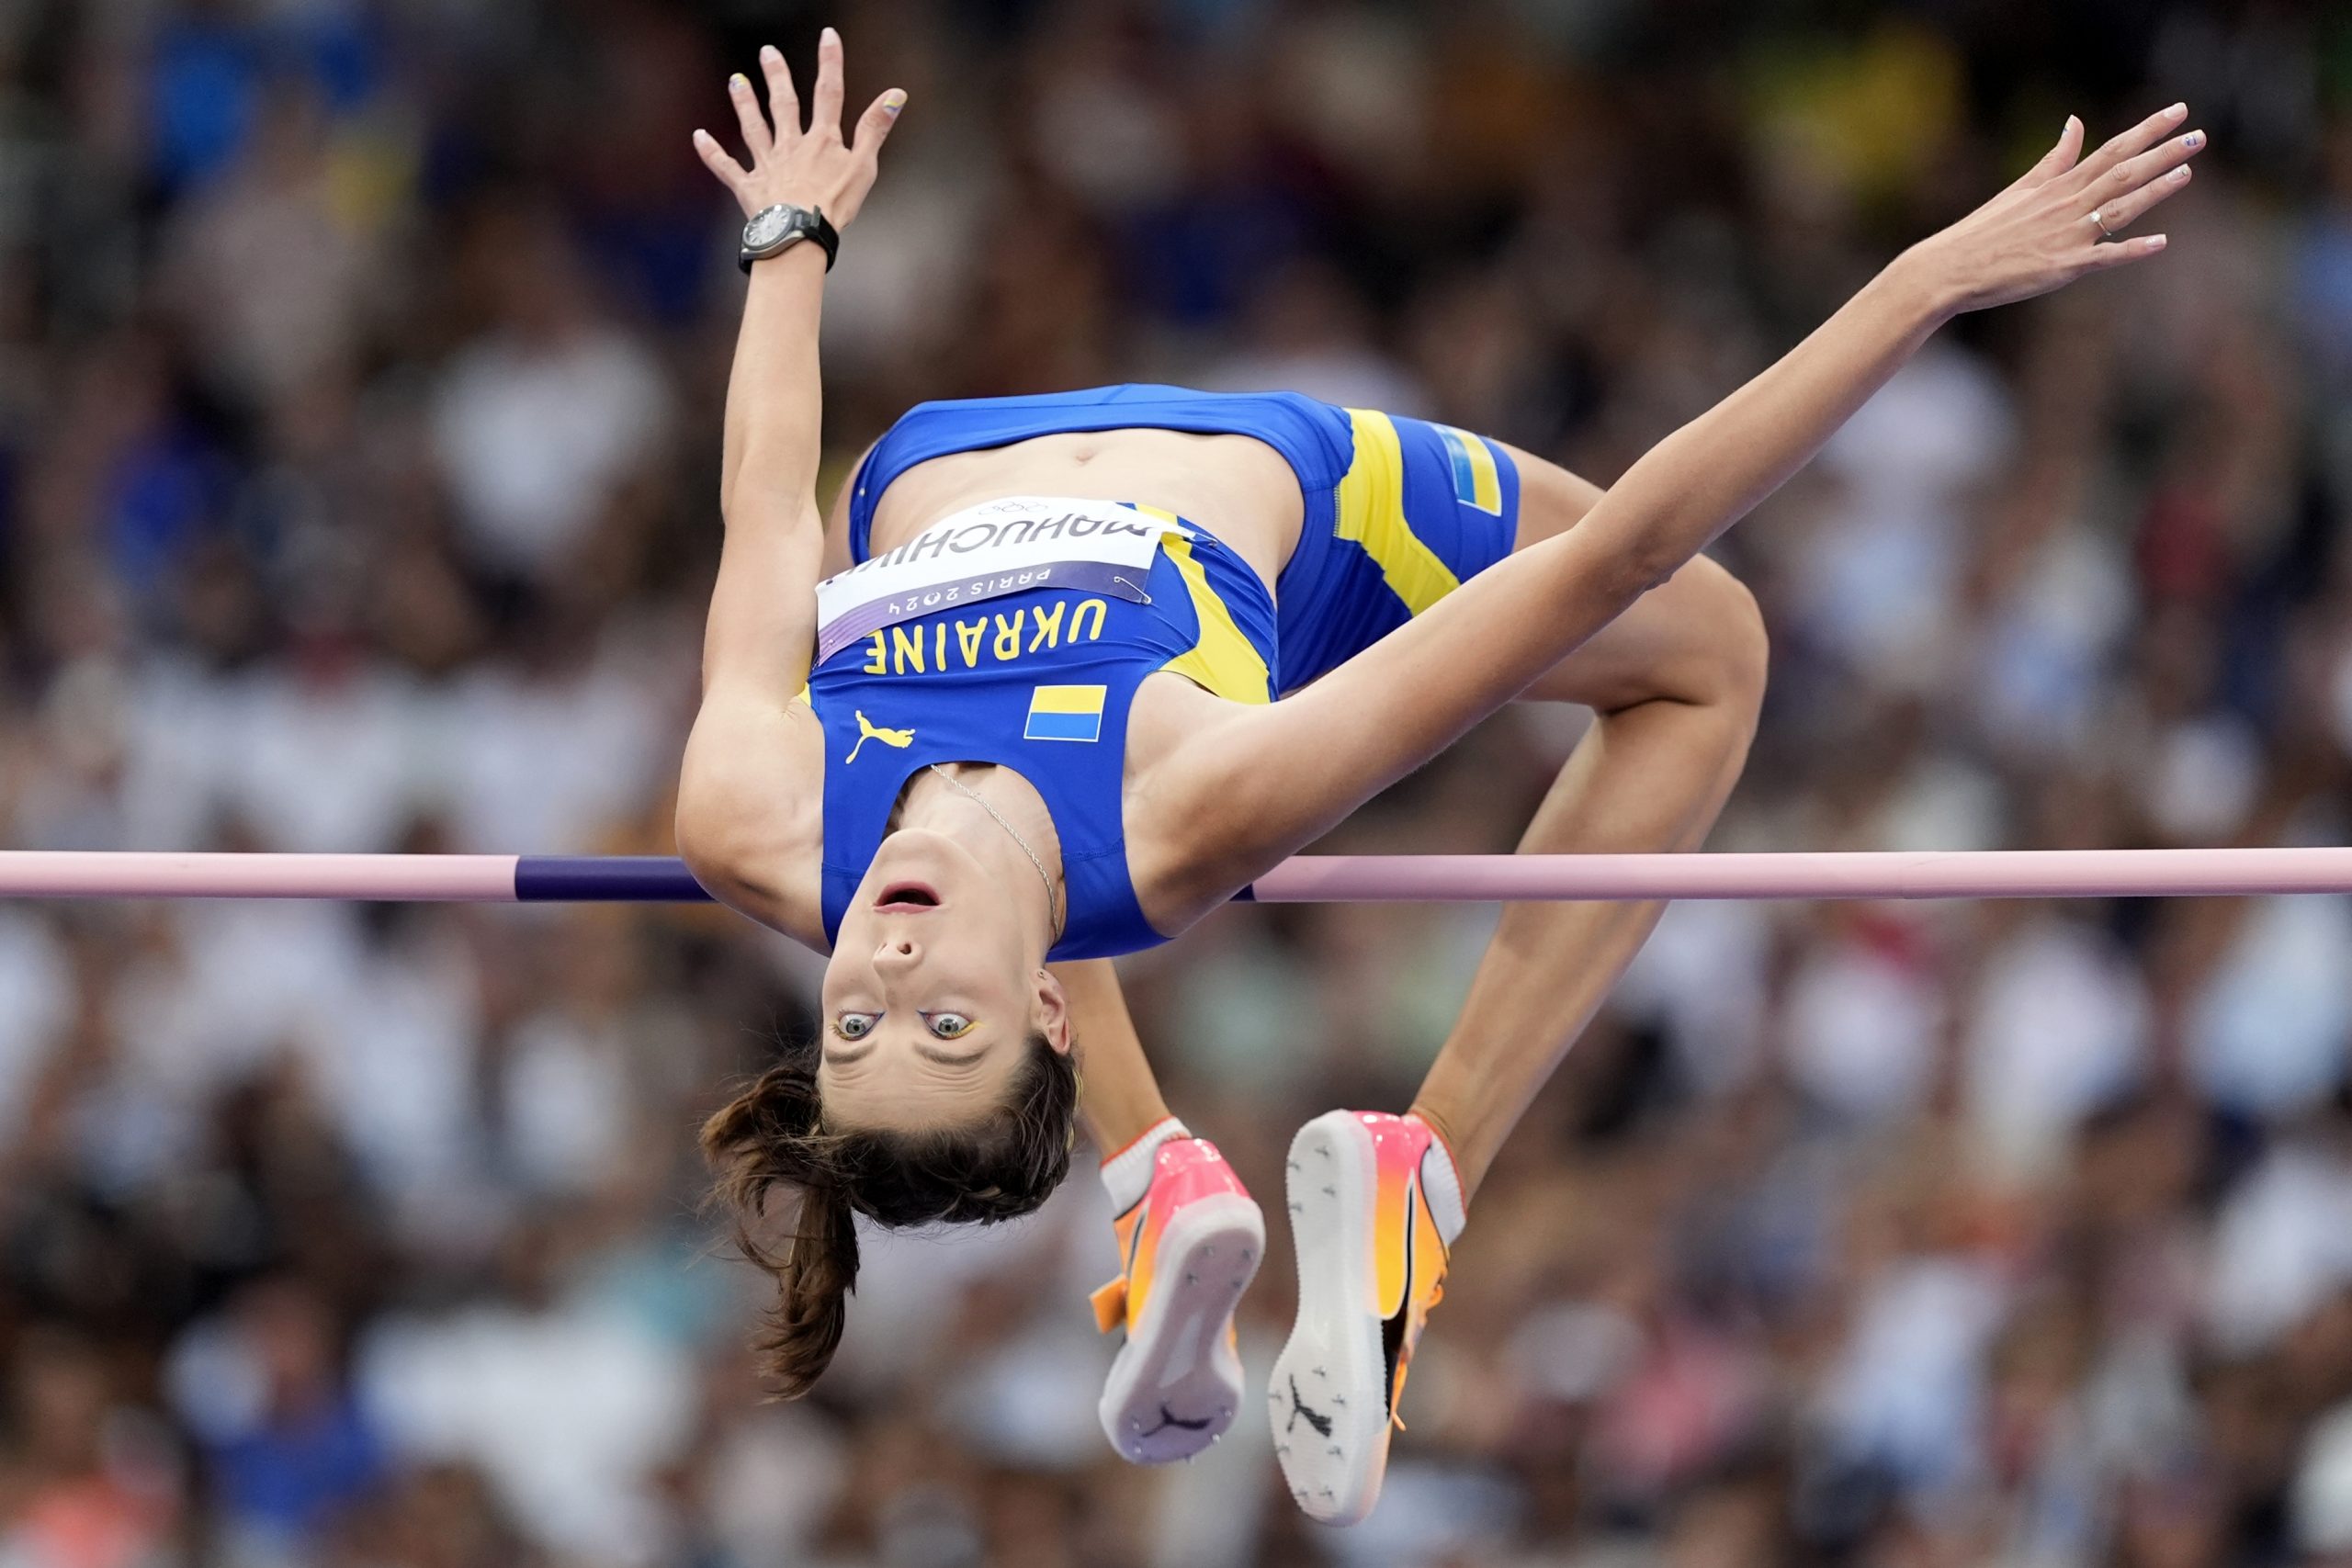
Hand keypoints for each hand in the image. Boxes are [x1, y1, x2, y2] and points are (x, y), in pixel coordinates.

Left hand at [693, 28, 903, 229]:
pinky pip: (727, 167)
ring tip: (736, 81)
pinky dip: (712, 153)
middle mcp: (791, 146)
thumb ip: (875, 129)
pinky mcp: (750, 188)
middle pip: (784, 105)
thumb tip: (896, 95)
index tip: (827, 37)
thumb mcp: (864, 166)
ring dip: (744, 103)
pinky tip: (699, 136)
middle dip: (777, 77)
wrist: (800, 235)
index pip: (829, 94)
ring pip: (754, 128)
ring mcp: (768, 165)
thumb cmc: (835, 204)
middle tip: (767, 52)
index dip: (830, 63)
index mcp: (821, 141)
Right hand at [1900, 104, 2204, 316]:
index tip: (2178, 112)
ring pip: (2121, 207)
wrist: (1951, 267)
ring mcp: (2067, 235)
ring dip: (2156, 190)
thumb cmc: (1983, 230)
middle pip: (2125, 172)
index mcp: (2059, 185)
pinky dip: (2132, 250)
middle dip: (2164, 153)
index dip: (2148, 130)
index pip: (2112, 149)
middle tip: (2200, 136)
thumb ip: (2055, 158)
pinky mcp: (2063, 267)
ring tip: (2186, 173)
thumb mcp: (2020, 187)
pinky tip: (2160, 242)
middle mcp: (2068, 204)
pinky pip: (2104, 257)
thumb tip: (2075, 122)